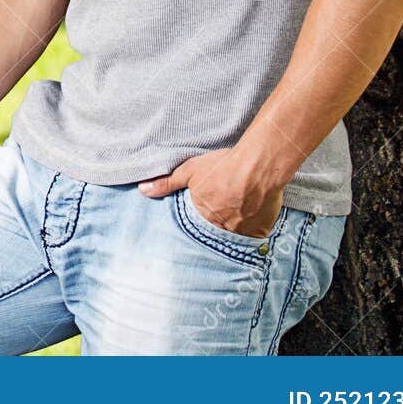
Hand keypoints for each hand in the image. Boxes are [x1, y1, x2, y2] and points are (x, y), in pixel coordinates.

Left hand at [136, 148, 282, 238]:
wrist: (258, 166)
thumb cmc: (223, 166)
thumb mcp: (190, 171)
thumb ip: (167, 183)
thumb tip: (143, 190)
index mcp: (202, 216)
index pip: (196, 226)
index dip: (200, 219)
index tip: (205, 213)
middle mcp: (220, 229)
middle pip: (215, 232)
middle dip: (216, 225)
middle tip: (222, 212)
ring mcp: (241, 232)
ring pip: (234, 236)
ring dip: (233, 228)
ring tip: (237, 215)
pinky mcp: (260, 231)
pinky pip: (253, 238)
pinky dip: (251, 231)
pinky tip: (251, 218)